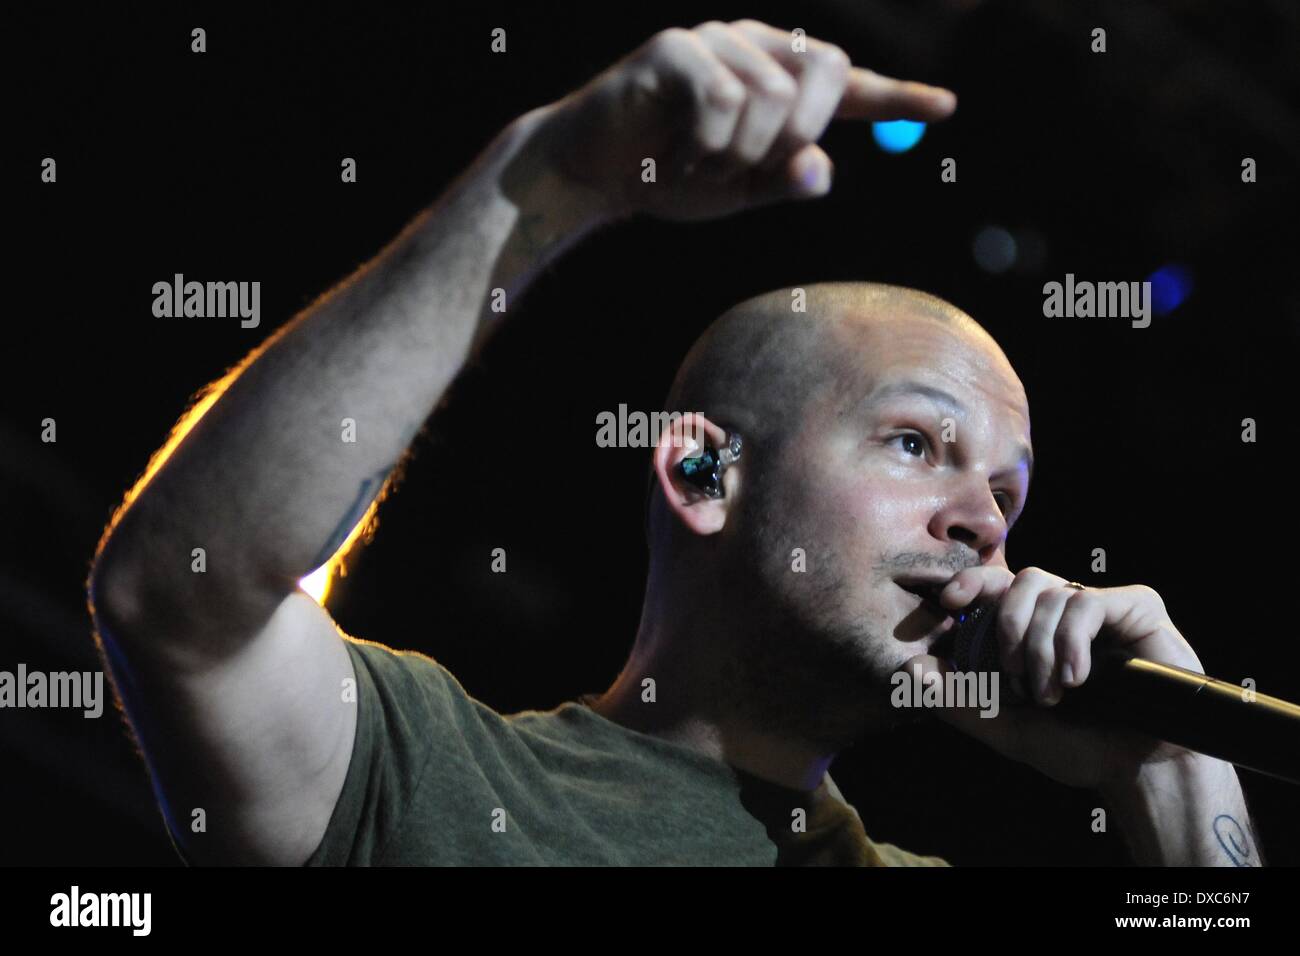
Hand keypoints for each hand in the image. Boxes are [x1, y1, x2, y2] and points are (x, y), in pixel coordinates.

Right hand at [522, 19, 955, 222]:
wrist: (592, 174)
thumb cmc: (666, 178)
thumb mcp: (738, 191)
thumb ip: (785, 180)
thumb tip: (824, 169)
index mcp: (775, 79)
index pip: (847, 82)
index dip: (897, 95)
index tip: (945, 107)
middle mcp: (753, 48)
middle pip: (825, 68)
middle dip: (801, 131)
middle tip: (752, 168)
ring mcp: (715, 42)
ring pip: (774, 95)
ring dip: (741, 153)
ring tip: (698, 167)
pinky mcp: (676, 49)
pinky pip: (724, 101)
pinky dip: (706, 147)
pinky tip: (676, 159)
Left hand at [900, 566, 1206, 791]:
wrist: (1138, 771)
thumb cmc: (1075, 747)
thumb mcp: (1008, 728)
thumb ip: (961, 701)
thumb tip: (909, 671)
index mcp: (1033, 628)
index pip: (995, 585)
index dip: (970, 582)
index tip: (949, 602)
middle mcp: (1063, 609)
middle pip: (1019, 580)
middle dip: (1006, 628)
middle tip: (1014, 678)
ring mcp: (1100, 605)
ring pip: (1049, 591)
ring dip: (1040, 647)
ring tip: (1051, 694)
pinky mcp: (1136, 607)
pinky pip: (1087, 603)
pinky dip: (1072, 642)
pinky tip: (1076, 679)